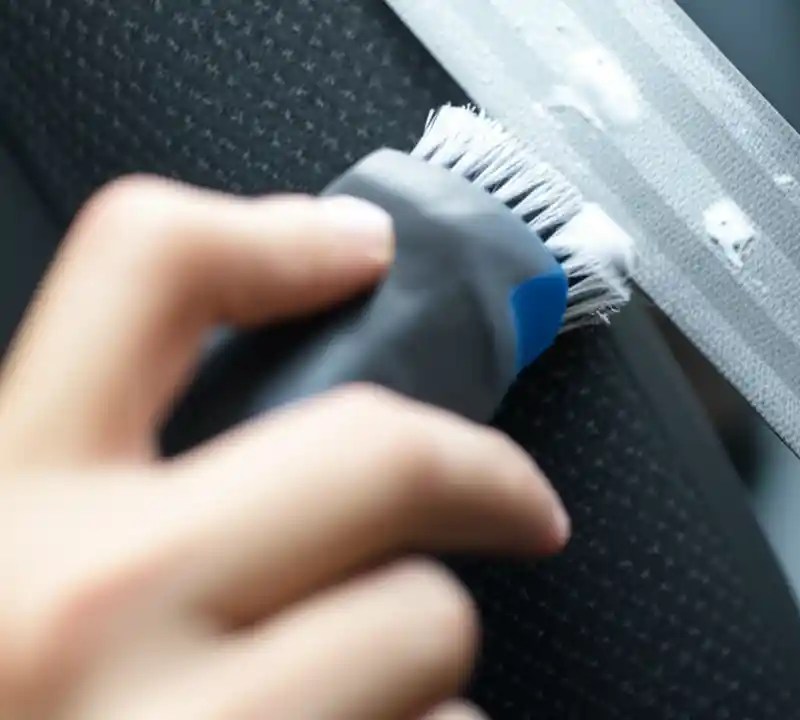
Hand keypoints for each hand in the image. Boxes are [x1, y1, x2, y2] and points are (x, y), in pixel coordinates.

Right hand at [0, 178, 568, 718]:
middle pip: (373, 448)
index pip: (139, 276)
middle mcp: (82, 607)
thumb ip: (101, 515)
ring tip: (364, 708)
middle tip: (516, 505)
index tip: (357, 252)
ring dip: (431, 665)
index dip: (272, 236)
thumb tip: (267, 445)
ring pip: (429, 625)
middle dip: (475, 474)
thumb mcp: (6, 594)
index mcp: (1, 517)